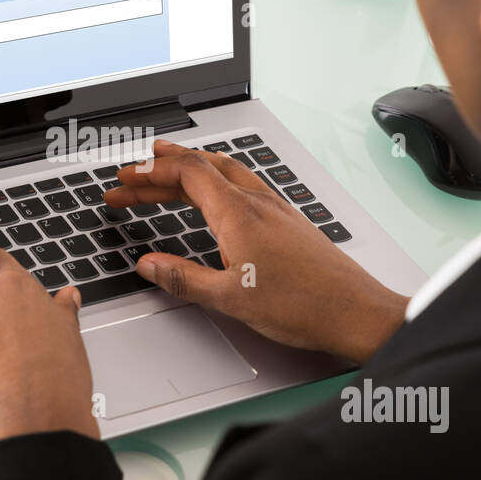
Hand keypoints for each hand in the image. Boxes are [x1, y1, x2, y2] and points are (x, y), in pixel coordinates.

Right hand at [104, 140, 407, 362]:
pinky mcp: (287, 220)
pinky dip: (216, 179)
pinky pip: (243, 183)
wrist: (355, 311)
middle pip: (201, 168)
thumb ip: (183, 279)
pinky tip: (216, 194)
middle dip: (159, 170)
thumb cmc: (304, 305)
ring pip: (224, 171)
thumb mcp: (230, 298)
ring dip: (189, 168)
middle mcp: (257, 202)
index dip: (149, 172)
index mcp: (238, 213)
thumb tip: (149, 265)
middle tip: (130, 179)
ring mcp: (275, 208)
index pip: (186, 173)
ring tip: (165, 170)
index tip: (125, 180)